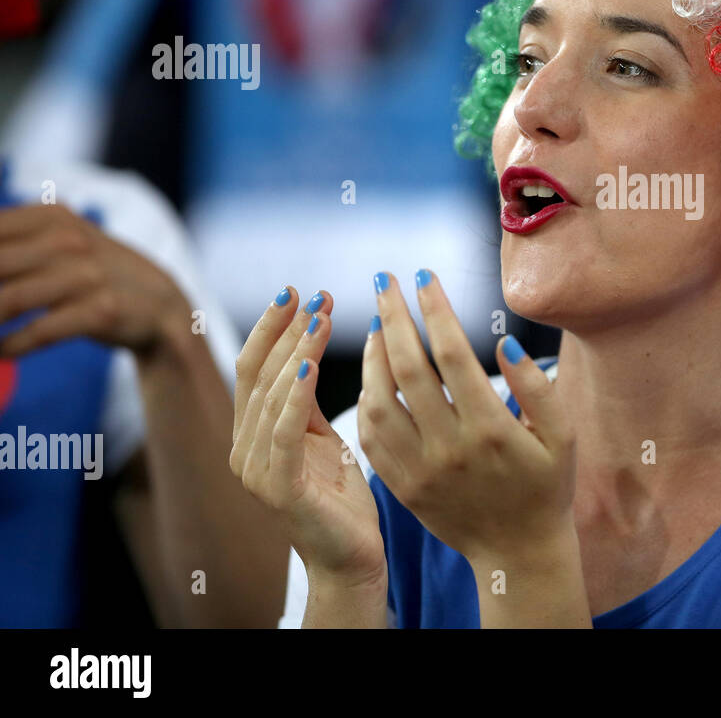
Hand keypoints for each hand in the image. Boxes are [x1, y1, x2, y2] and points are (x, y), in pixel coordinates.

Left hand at [0, 203, 189, 357]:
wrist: (160, 306)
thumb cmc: (93, 275)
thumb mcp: (59, 244)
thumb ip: (9, 245)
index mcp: (52, 217)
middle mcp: (69, 240)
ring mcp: (87, 275)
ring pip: (8, 301)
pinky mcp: (101, 311)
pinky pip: (39, 332)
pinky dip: (10, 346)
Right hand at [231, 287, 385, 589]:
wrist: (351, 556)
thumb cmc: (340, 495)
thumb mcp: (320, 435)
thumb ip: (304, 397)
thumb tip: (308, 339)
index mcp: (251, 433)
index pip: (254, 367)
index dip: (273, 326)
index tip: (299, 290)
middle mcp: (244, 449)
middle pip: (259, 374)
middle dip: (287, 329)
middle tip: (317, 295)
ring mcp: (256, 470)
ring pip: (271, 397)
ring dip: (297, 351)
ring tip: (321, 318)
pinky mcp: (278, 489)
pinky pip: (283, 433)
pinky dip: (294, 396)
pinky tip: (312, 365)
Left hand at [360, 270, 577, 566]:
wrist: (517, 553)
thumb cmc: (546, 485)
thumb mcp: (562, 436)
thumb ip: (537, 386)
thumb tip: (504, 341)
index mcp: (490, 430)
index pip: (451, 354)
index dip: (435, 309)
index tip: (425, 275)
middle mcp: (449, 448)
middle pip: (407, 368)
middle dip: (392, 316)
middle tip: (384, 279)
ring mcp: (419, 470)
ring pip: (379, 400)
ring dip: (372, 354)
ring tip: (378, 320)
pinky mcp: (401, 485)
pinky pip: (370, 434)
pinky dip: (365, 396)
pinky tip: (373, 369)